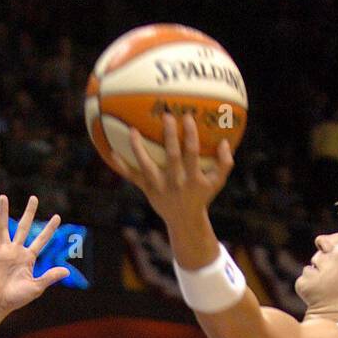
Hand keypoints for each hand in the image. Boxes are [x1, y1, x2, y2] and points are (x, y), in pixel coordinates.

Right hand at [0, 195, 69, 319]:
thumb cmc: (16, 298)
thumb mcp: (36, 287)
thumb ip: (49, 277)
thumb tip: (67, 271)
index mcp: (28, 259)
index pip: (41, 240)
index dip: (49, 229)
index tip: (58, 217)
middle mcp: (17, 252)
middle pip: (24, 227)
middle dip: (29, 213)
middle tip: (34, 198)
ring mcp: (5, 251)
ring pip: (6, 227)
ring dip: (4, 212)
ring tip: (3, 197)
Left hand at [108, 113, 233, 228]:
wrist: (184, 221)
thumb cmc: (201, 196)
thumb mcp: (216, 183)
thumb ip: (225, 163)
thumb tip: (225, 142)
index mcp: (192, 178)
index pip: (193, 153)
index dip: (191, 135)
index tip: (188, 116)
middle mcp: (175, 182)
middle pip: (172, 156)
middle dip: (169, 136)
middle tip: (165, 115)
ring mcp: (159, 186)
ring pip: (147, 166)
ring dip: (139, 149)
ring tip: (132, 131)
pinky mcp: (148, 190)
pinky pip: (133, 177)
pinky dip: (121, 166)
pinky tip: (111, 151)